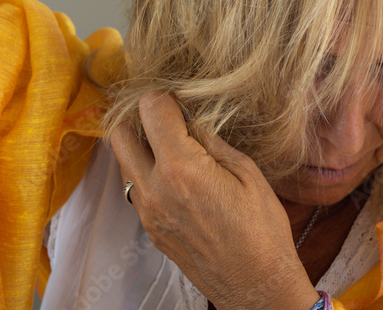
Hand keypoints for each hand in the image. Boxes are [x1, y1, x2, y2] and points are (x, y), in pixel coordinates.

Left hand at [109, 91, 320, 309]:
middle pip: (120, 133)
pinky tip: (179, 174)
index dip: (166, 95)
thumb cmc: (262, 230)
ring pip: (124, 161)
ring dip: (142, 145)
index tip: (182, 97)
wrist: (256, 286)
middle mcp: (154, 190)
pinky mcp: (150, 229)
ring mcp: (147, 213)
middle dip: (141, 116)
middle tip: (170, 117)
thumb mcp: (247, 173)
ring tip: (176, 145)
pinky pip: (136, 188)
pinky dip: (148, 171)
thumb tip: (193, 117)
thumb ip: (212, 140)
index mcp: (181, 169)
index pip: (151, 110)